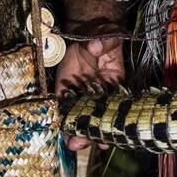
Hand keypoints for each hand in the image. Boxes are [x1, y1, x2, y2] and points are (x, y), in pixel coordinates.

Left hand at [60, 35, 125, 150]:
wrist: (86, 31)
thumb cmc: (104, 36)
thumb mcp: (109, 38)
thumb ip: (104, 43)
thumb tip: (95, 46)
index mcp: (114, 84)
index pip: (113, 106)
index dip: (110, 121)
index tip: (108, 137)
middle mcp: (99, 93)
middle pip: (96, 116)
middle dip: (91, 132)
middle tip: (85, 144)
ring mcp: (82, 93)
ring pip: (80, 116)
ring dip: (77, 131)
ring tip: (73, 144)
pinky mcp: (65, 89)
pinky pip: (63, 105)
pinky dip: (62, 118)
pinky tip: (61, 130)